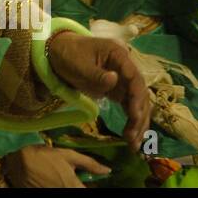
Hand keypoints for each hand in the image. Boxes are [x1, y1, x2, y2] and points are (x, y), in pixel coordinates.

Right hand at [3, 144, 109, 187]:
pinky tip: (53, 181)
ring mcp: (54, 195)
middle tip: (73, 179)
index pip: (90, 192)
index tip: (92, 182)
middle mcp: (66, 193)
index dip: (92, 187)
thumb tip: (108, 170)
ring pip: (69, 192)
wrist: (18, 160)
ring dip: (68, 186)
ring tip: (61, 179)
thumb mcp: (67, 155)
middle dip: (79, 186)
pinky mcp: (43, 195)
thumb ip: (89, 163)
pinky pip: (56, 193)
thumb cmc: (44, 155)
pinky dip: (58, 187)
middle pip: (79, 191)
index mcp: (74, 186)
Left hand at [48, 32, 150, 150]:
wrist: (58, 53)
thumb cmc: (68, 55)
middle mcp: (126, 68)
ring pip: (138, 103)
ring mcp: (123, 80)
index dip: (136, 97)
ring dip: (138, 123)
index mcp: (119, 55)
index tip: (134, 116)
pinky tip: (131, 136)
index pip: (134, 78)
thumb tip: (114, 79)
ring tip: (133, 144)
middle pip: (140, 93)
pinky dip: (131, 121)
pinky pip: (129, 106)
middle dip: (139, 117)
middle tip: (133, 138)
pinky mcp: (118, 91)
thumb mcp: (78, 64)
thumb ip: (96, 74)